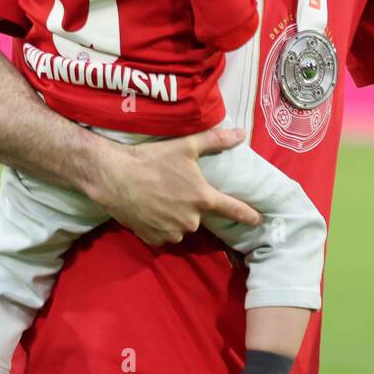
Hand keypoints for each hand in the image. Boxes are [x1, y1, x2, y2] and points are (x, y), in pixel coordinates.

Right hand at [91, 125, 261, 247]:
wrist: (115, 176)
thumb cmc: (152, 159)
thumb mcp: (186, 146)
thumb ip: (216, 140)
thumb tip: (242, 134)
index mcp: (202, 198)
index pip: (233, 210)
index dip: (248, 215)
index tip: (258, 219)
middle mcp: (191, 220)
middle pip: (199, 216)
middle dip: (190, 205)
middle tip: (173, 189)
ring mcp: (172, 232)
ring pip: (181, 227)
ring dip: (175, 217)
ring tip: (159, 198)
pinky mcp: (153, 239)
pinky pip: (163, 235)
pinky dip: (159, 226)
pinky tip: (149, 210)